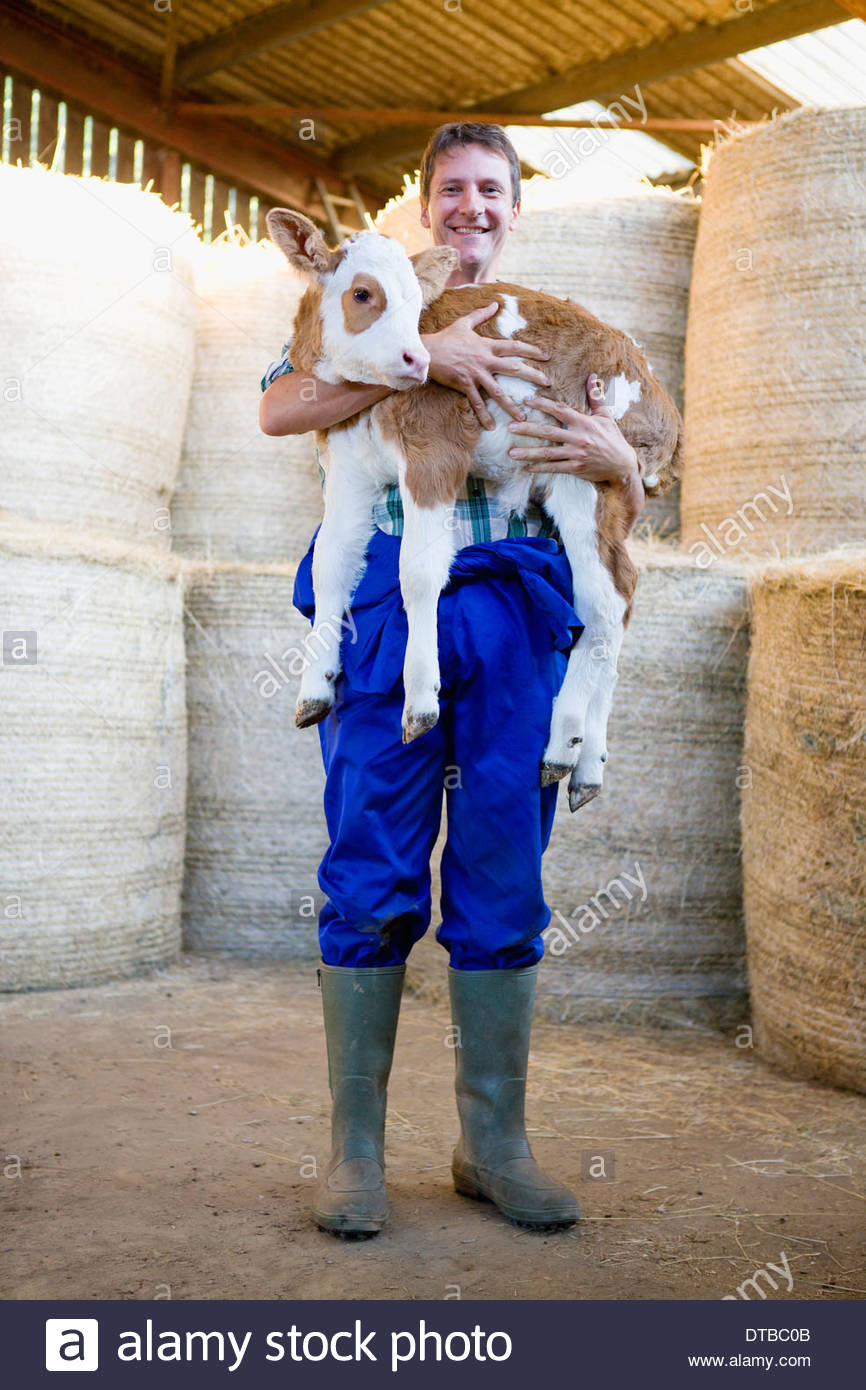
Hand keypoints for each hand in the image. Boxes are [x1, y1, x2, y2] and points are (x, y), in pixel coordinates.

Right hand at [423, 301, 551, 429]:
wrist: (426, 351)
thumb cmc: (445, 337)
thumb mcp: (464, 323)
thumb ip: (481, 314)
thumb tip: (495, 303)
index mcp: (487, 345)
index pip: (515, 347)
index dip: (532, 350)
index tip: (546, 356)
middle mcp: (485, 360)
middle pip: (514, 368)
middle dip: (533, 376)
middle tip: (547, 384)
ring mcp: (475, 374)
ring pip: (498, 392)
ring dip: (511, 405)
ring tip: (523, 417)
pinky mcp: (464, 385)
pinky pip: (476, 403)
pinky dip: (484, 416)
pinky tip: (492, 427)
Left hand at [507, 372, 638, 483]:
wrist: (623, 465)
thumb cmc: (613, 438)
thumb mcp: (605, 416)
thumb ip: (595, 397)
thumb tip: (592, 376)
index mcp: (585, 423)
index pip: (560, 411)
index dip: (542, 405)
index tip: (526, 400)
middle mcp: (579, 438)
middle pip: (549, 433)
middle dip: (528, 429)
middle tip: (510, 426)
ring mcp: (577, 455)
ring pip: (548, 453)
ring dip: (528, 453)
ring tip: (511, 452)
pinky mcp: (576, 469)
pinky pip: (554, 468)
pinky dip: (539, 468)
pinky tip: (526, 467)